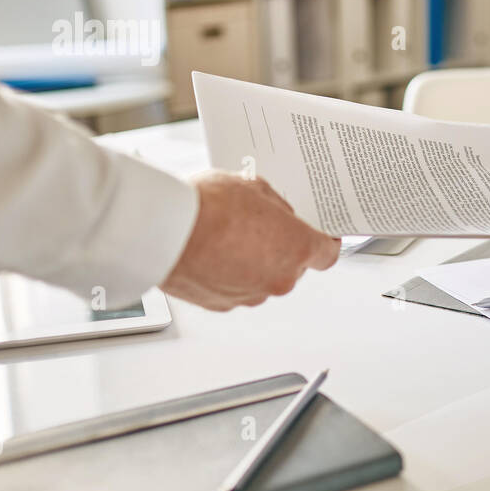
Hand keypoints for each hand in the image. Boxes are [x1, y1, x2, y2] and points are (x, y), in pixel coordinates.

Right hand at [161, 171, 339, 310]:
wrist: (163, 230)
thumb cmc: (208, 206)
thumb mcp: (253, 186)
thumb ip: (274, 205)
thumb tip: (276, 213)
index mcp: (296, 249)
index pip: (326, 254)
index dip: (322, 244)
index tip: (319, 237)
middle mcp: (278, 279)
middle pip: (291, 265)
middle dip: (278, 246)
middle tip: (256, 224)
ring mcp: (250, 295)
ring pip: (261, 278)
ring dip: (251, 261)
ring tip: (225, 235)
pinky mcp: (222, 304)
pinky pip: (234, 288)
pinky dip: (227, 274)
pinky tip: (210, 252)